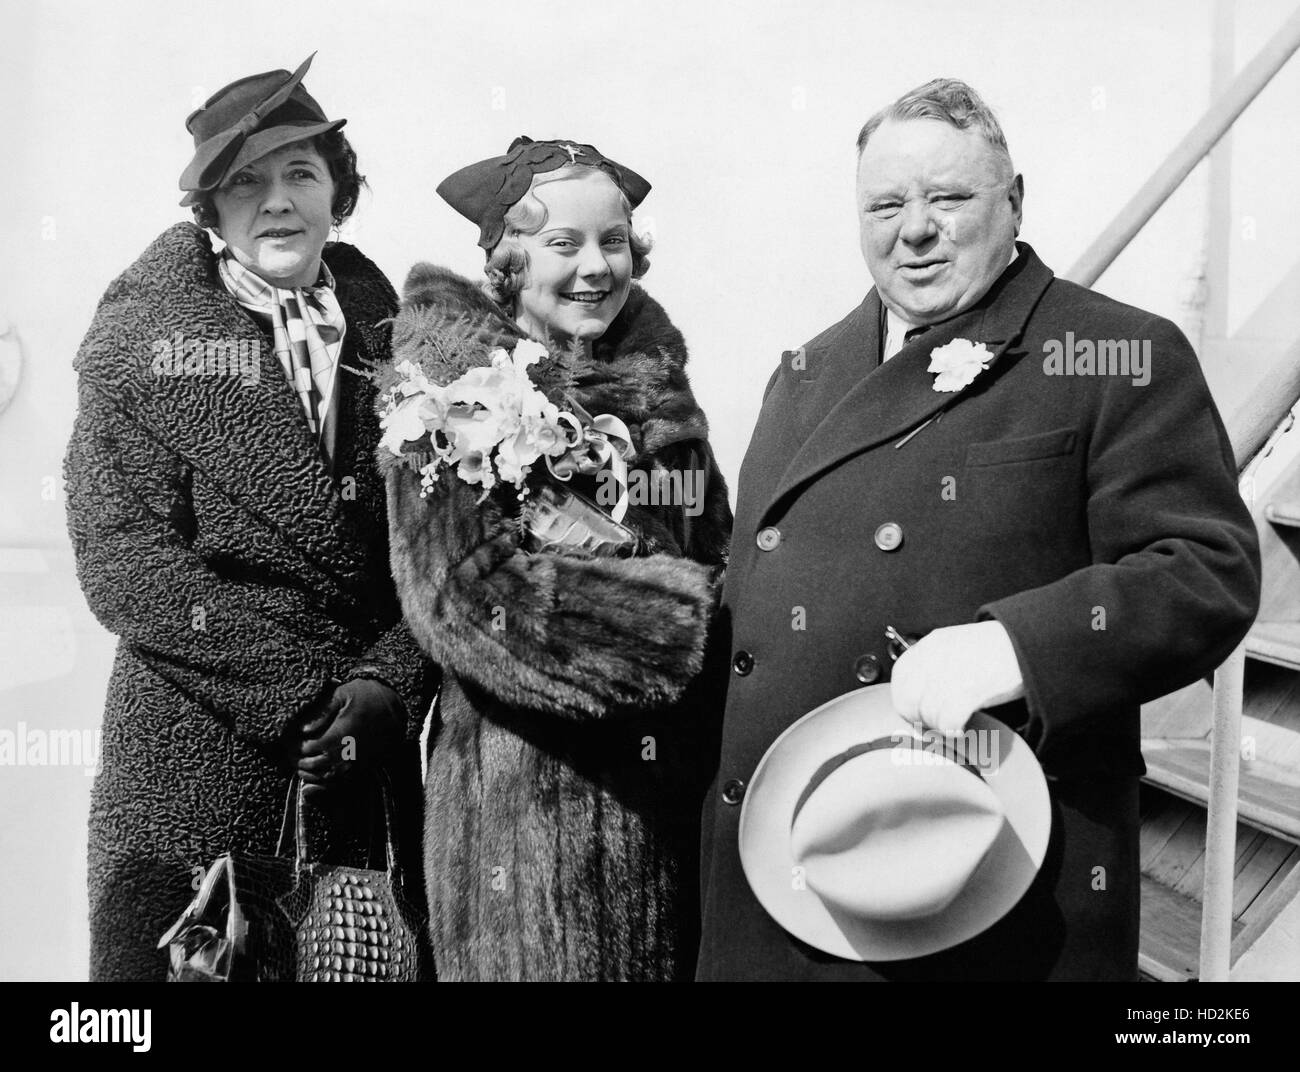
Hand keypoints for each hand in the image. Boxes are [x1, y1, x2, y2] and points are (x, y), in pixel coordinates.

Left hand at [288, 678, 405, 797]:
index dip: (292, 746)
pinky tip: (310, 787)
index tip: (285, 741)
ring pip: (325, 778)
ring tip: (298, 767)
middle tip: (288, 754)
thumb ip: (321, 711)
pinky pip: (340, 784)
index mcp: (338, 735)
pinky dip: (322, 788)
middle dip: (296, 761)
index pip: (306, 748)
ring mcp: (355, 763)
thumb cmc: (367, 695)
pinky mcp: (363, 768)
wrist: (397, 705)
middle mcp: (346, 753)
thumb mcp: (343, 693)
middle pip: (312, 765)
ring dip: (308, 775)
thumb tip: (303, 729)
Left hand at [889, 621, 1024, 734]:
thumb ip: (935, 666)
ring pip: (927, 713)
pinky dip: (951, 729)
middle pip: (907, 698)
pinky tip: (960, 728)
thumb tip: (921, 696)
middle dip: (918, 718)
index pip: (900, 676)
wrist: (1031, 640)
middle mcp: (935, 656)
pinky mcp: (970, 689)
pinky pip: (947, 719)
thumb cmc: (998, 648)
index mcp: (930, 644)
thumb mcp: (956, 648)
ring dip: (938, 726)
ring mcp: (951, 673)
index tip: (917, 711)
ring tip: (951, 726)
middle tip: (933, 724)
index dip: (906, 699)